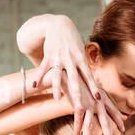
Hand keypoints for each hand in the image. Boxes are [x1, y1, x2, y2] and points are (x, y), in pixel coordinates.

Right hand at [30, 17, 125, 134]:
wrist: (59, 26)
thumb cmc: (73, 46)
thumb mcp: (82, 60)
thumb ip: (87, 76)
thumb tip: (100, 95)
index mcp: (83, 64)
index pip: (92, 81)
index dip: (96, 91)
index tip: (100, 103)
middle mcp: (73, 62)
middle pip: (77, 82)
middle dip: (79, 95)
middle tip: (82, 109)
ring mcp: (60, 59)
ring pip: (59, 75)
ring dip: (57, 87)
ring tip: (57, 98)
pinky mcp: (48, 56)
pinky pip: (43, 69)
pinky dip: (39, 77)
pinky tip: (34, 87)